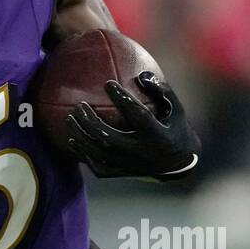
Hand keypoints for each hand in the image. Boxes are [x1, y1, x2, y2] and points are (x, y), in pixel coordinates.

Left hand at [66, 71, 200, 180]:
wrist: (179, 164)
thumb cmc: (174, 127)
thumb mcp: (176, 108)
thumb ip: (161, 91)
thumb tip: (142, 75)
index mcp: (158, 136)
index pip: (138, 116)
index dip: (122, 99)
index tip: (108, 83)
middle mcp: (142, 153)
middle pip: (110, 138)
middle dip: (91, 122)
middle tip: (79, 105)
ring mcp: (131, 166)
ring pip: (100, 154)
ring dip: (81, 137)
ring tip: (69, 119)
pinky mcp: (124, 174)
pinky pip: (99, 168)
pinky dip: (84, 155)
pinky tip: (72, 141)